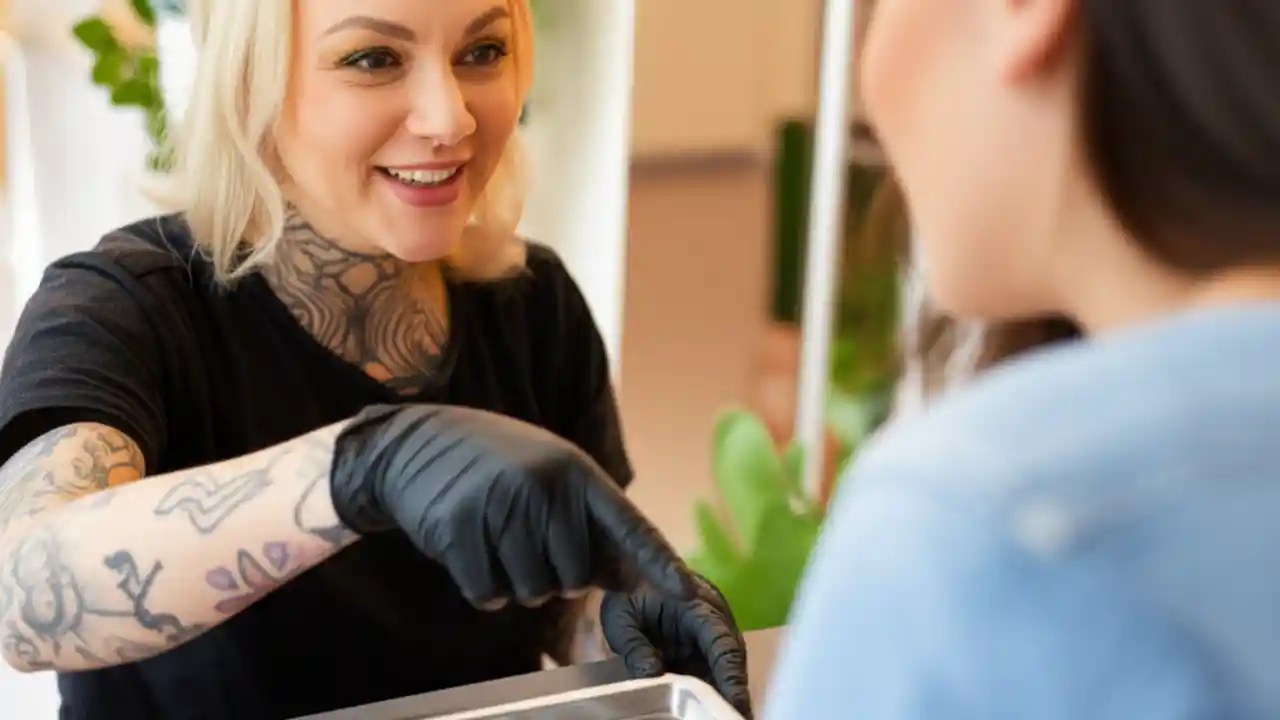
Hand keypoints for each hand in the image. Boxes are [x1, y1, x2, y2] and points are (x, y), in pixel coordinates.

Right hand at [328, 404, 694, 607]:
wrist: (418, 442)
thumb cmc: (496, 467)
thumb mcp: (550, 478)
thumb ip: (590, 525)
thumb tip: (627, 579)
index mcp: (576, 472)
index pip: (629, 526)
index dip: (660, 563)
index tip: (687, 593)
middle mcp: (545, 485)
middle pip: (572, 579)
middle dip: (550, 577)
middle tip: (523, 542)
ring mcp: (502, 504)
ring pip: (530, 592)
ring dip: (513, 584)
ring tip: (495, 540)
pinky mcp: (460, 526)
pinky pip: (487, 593)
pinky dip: (480, 586)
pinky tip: (470, 550)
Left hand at [601, 574, 751, 717]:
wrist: (627, 578)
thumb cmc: (625, 594)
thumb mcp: (621, 618)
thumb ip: (634, 645)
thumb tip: (653, 674)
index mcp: (698, 605)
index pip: (722, 643)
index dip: (731, 674)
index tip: (736, 701)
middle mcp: (713, 619)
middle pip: (731, 659)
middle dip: (735, 690)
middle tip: (738, 718)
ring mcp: (708, 634)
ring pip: (724, 666)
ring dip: (725, 692)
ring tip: (728, 716)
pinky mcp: (700, 646)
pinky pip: (710, 669)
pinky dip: (711, 688)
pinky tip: (708, 709)